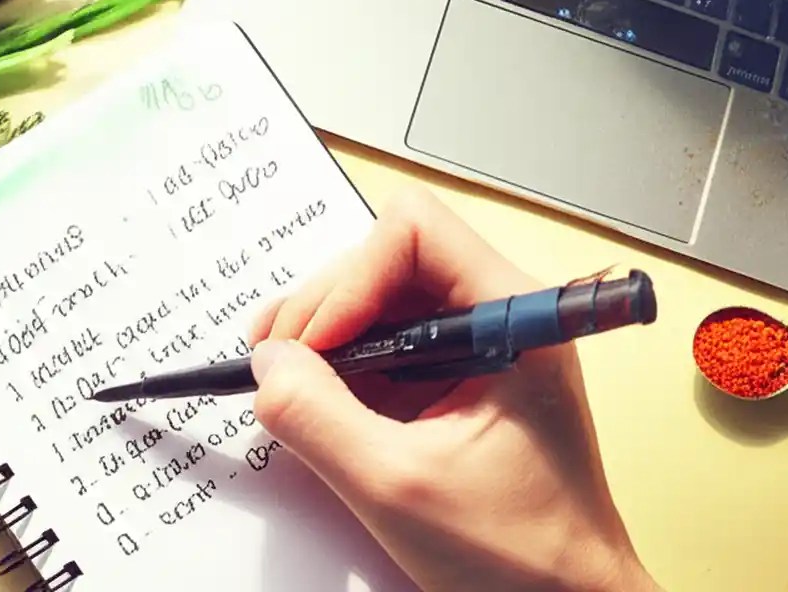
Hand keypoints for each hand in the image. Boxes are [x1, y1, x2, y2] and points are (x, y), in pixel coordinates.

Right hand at [248, 187, 658, 591]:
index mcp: (514, 319)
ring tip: (288, 383)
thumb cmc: (520, 555)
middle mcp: (498, 317)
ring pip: (376, 298)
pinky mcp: (452, 378)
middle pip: (384, 259)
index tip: (316, 344)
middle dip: (322, 308)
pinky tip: (315, 402)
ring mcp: (475, 346)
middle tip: (281, 369)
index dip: (351, 280)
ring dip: (323, 334)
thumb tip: (266, 364)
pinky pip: (381, 343)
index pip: (414, 233)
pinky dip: (337, 364)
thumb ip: (318, 419)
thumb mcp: (397, 487)